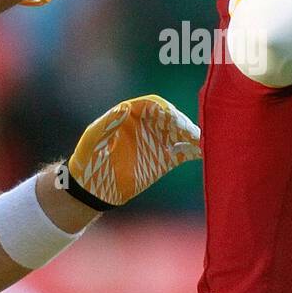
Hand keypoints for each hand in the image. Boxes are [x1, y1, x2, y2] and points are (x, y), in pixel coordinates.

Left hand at [64, 95, 200, 208]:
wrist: (93, 187)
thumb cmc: (88, 158)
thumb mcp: (94, 138)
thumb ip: (108, 122)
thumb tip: (124, 107)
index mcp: (131, 114)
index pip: (153, 106)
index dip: (164, 109)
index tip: (173, 118)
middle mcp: (147, 125)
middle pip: (170, 118)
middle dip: (182, 123)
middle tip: (191, 133)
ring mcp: (157, 141)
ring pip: (180, 134)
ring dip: (192, 136)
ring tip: (201, 143)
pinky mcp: (164, 159)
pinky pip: (183, 152)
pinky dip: (194, 152)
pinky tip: (203, 153)